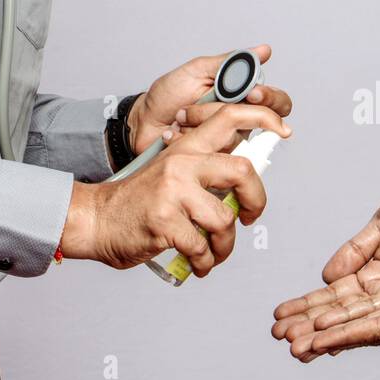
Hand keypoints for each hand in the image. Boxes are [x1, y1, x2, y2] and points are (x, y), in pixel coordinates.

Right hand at [60, 101, 290, 275]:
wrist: (96, 219)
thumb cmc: (137, 202)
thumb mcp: (170, 171)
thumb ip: (202, 170)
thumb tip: (244, 181)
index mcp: (185, 147)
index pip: (229, 116)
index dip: (263, 119)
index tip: (283, 131)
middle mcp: (181, 163)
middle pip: (242, 170)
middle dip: (257, 200)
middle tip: (250, 217)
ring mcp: (172, 191)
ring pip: (225, 219)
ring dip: (225, 245)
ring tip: (213, 253)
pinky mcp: (165, 221)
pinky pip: (202, 248)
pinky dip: (203, 262)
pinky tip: (195, 263)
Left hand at [127, 44, 291, 154]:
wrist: (143, 122)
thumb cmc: (169, 95)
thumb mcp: (197, 70)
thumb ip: (230, 63)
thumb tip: (263, 50)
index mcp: (241, 96)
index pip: (275, 101)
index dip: (271, 99)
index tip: (253, 94)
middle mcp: (240, 121)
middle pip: (267, 124)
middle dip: (245, 115)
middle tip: (224, 108)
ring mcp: (227, 143)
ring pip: (236, 137)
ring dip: (203, 120)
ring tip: (182, 115)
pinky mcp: (211, 161)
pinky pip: (213, 152)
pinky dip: (191, 136)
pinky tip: (177, 132)